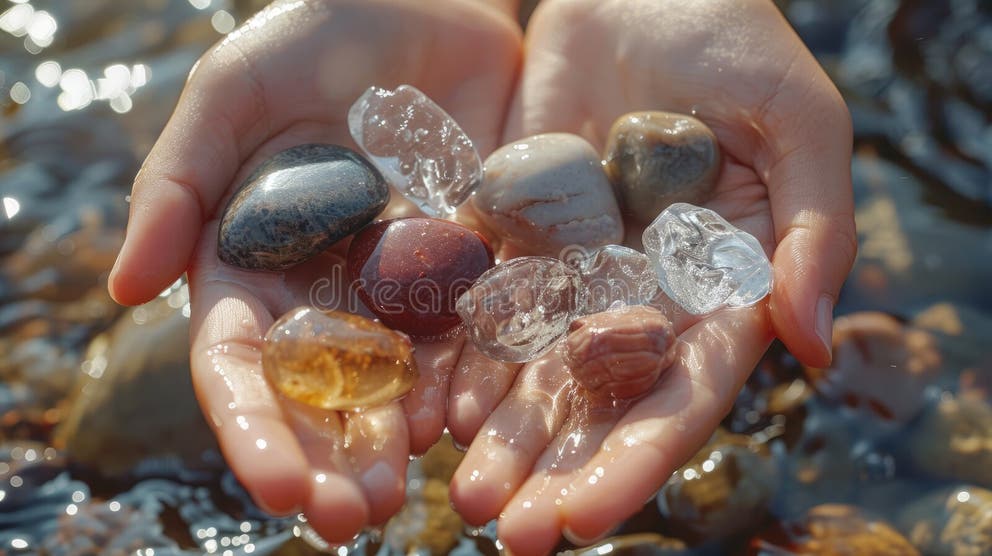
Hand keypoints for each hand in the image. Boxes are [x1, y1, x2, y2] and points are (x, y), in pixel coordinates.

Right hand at [107, 0, 520, 541]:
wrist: (431, 2)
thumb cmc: (317, 35)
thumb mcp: (233, 91)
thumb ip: (180, 183)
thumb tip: (126, 292)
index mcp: (262, 263)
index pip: (249, 363)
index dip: (257, 427)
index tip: (279, 489)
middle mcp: (334, 290)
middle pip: (327, 393)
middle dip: (334, 460)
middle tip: (353, 522)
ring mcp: (412, 285)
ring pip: (405, 380)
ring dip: (407, 443)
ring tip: (415, 499)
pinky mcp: (484, 264)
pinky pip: (482, 332)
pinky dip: (480, 380)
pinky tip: (487, 426)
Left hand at [445, 0, 854, 551]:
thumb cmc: (741, 42)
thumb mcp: (800, 125)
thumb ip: (815, 233)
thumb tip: (813, 344)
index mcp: (719, 290)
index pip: (681, 396)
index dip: (637, 460)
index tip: (584, 518)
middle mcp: (644, 297)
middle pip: (599, 403)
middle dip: (557, 470)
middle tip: (508, 533)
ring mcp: (576, 271)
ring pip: (535, 369)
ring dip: (500, 435)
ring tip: (461, 493)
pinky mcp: (518, 234)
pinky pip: (487, 306)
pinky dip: (463, 357)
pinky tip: (433, 409)